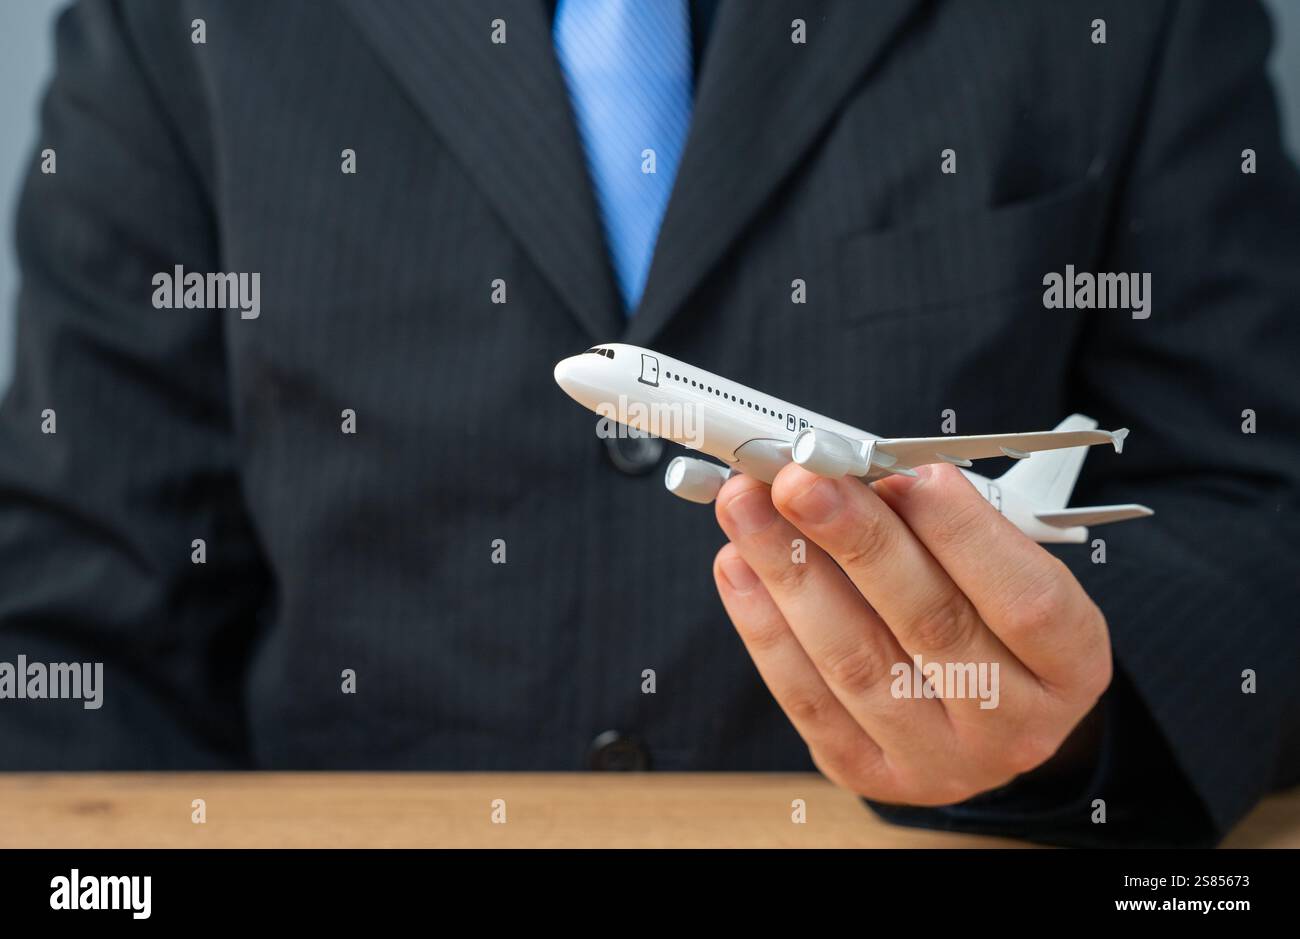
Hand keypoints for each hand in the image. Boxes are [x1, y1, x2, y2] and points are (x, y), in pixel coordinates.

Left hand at [712, 462, 1112, 805]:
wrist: (981, 712)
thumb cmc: (988, 610)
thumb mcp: (1002, 562)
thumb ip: (945, 524)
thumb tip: (858, 472)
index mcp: (1070, 665)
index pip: (1025, 601)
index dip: (962, 534)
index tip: (900, 473)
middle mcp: (1013, 725)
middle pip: (930, 625)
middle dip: (856, 540)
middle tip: (799, 479)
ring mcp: (939, 761)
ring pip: (856, 663)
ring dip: (790, 573)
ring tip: (747, 507)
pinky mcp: (869, 772)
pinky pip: (807, 698)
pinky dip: (764, 626)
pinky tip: (738, 565)